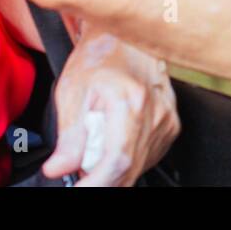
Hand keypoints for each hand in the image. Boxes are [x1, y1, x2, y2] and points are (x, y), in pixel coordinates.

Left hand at [42, 29, 179, 186]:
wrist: (124, 39)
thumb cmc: (98, 58)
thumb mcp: (71, 92)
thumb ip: (69, 135)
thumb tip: (59, 168)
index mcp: (131, 101)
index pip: (117, 160)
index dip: (96, 184)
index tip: (77, 190)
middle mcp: (156, 113)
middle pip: (129, 169)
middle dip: (100, 179)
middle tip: (79, 174)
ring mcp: (167, 120)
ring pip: (138, 166)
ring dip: (112, 169)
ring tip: (95, 145)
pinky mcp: (171, 126)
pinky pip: (146, 157)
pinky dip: (126, 159)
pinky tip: (113, 141)